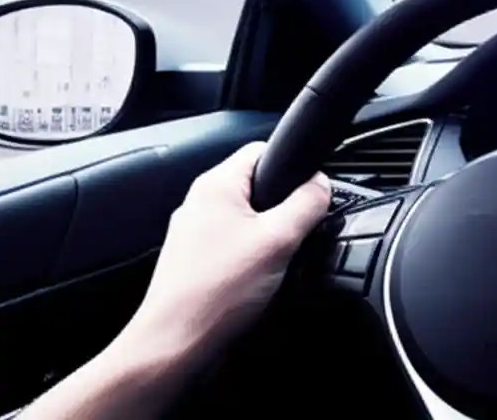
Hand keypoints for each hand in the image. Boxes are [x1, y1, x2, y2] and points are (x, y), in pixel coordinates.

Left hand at [124, 142, 331, 361]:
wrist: (175, 346)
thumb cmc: (216, 293)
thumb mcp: (280, 240)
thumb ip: (308, 204)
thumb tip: (321, 184)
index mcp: (216, 185)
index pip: (263, 149)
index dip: (295, 166)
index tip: (311, 195)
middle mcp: (200, 203)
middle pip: (259, 187)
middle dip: (285, 209)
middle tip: (296, 237)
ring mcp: (194, 234)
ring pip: (249, 220)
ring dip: (270, 238)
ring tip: (276, 264)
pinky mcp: (195, 262)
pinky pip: (236, 247)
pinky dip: (253, 259)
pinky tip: (259, 282)